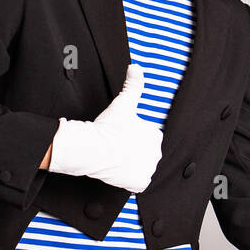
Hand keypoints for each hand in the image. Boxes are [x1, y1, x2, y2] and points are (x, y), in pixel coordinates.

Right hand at [48, 63, 162, 192]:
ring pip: (141, 167)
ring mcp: (149, 169)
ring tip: (116, 159)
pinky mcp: (140, 183)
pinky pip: (137, 183)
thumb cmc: (107, 126)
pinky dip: (130, 180)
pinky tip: (119, 172)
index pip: (146, 137)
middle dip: (132, 152)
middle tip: (115, 148)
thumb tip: (136, 66)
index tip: (119, 136)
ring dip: (131, 165)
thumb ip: (133, 84)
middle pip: (144, 153)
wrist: (93, 148)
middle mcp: (157, 153)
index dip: (131, 137)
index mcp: (155, 135)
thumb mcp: (123, 102)